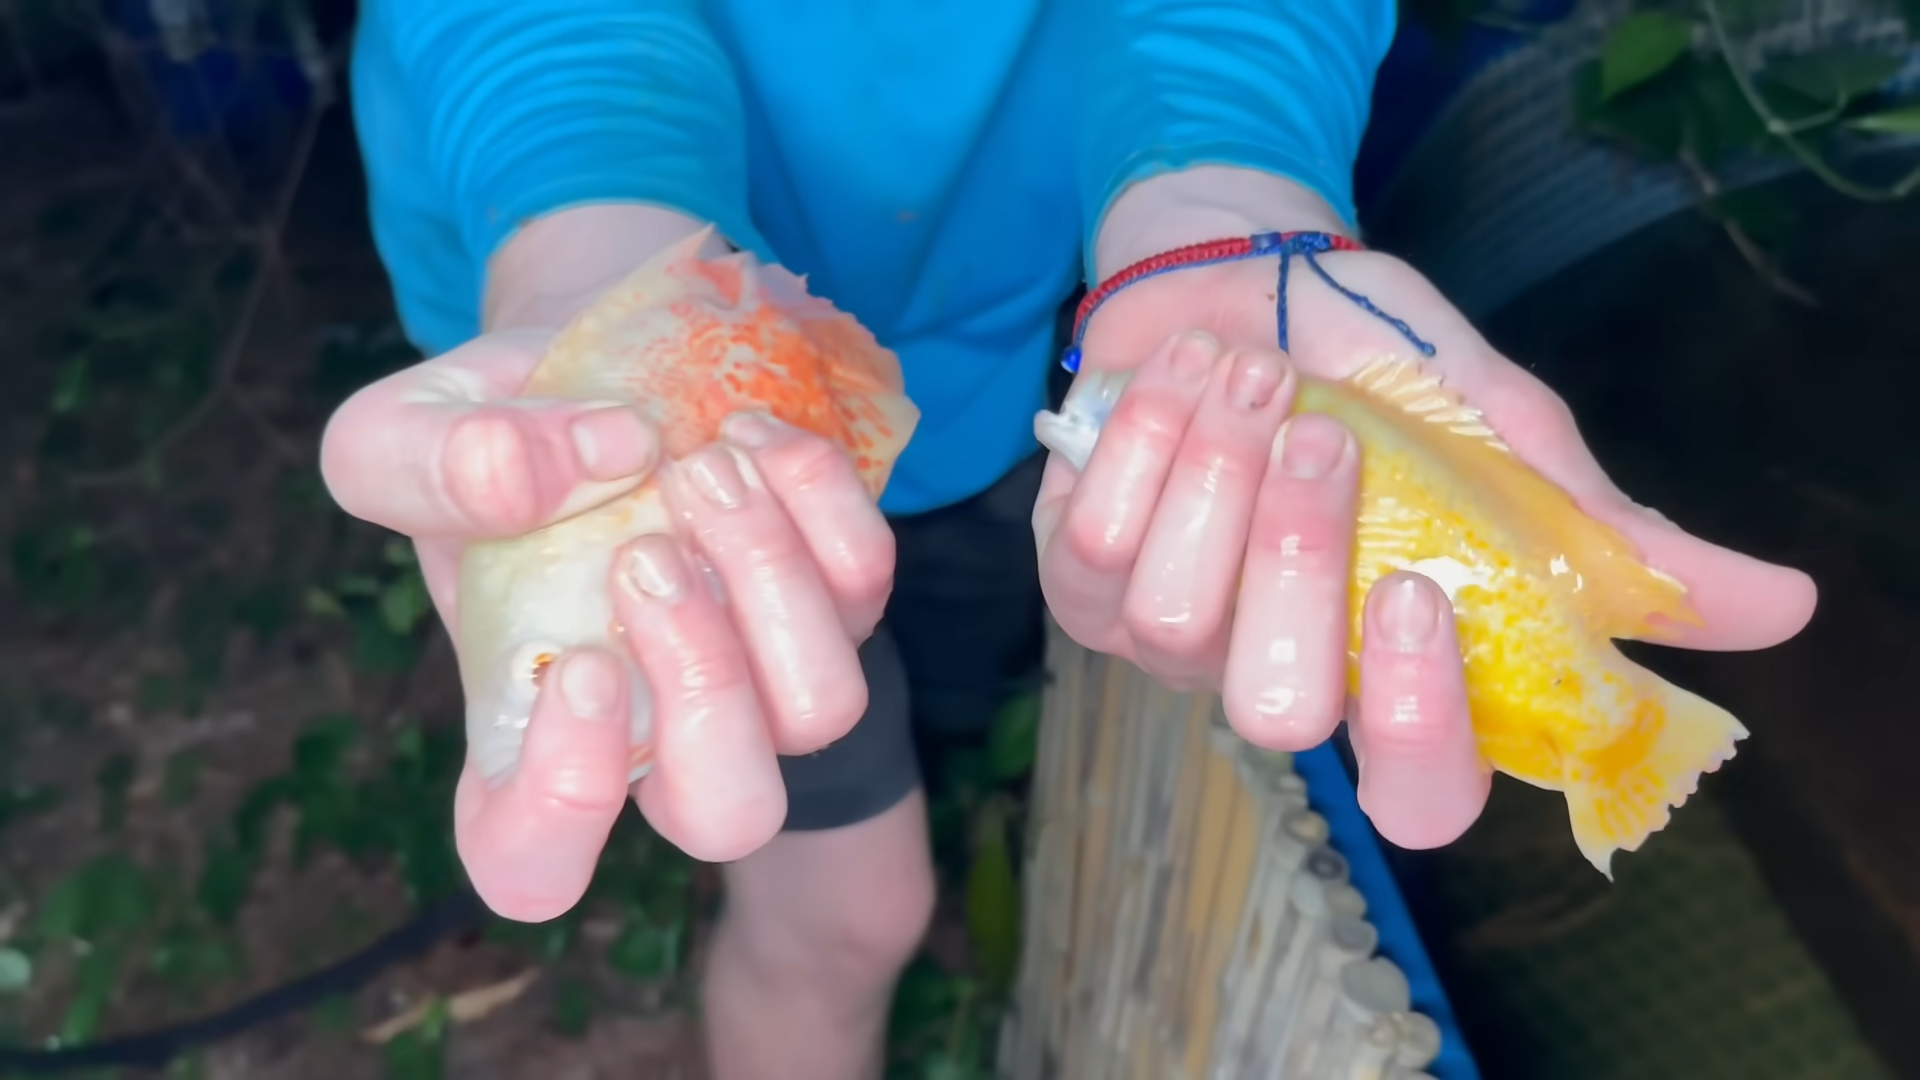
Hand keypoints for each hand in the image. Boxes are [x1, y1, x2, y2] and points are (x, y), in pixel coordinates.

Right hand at [321, 212, 891, 919]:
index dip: (565, 807)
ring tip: (700, 468)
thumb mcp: (399, 429)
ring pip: (825, 709)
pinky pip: (864, 585)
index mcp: (527, 731)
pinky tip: (746, 432)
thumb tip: (590, 462)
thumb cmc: (485, 434)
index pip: (537, 864)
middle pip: (730, 815)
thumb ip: (434, 463)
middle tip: (646, 556)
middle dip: (706, 688)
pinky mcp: (834, 597)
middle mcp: (656, 730)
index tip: (576, 665)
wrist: (590, 366)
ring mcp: (761, 674)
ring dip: (768, 577)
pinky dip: (816, 498)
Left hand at [1034, 243, 1816, 849]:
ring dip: (1216, 470)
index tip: (1414, 588)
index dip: (1412, 724)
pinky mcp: (1080, 581)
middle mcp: (1283, 676)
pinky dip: (1142, 441)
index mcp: (1397, 664)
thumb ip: (1602, 526)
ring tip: (1250, 375)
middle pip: (1271, 713)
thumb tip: (1780, 609)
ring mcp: (1170, 641)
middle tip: (1320, 432)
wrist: (1242, 268)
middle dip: (1294, 556)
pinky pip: (1089, 551)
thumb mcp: (1504, 429)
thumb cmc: (1378, 361)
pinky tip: (1181, 380)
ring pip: (1170, 622)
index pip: (1417, 796)